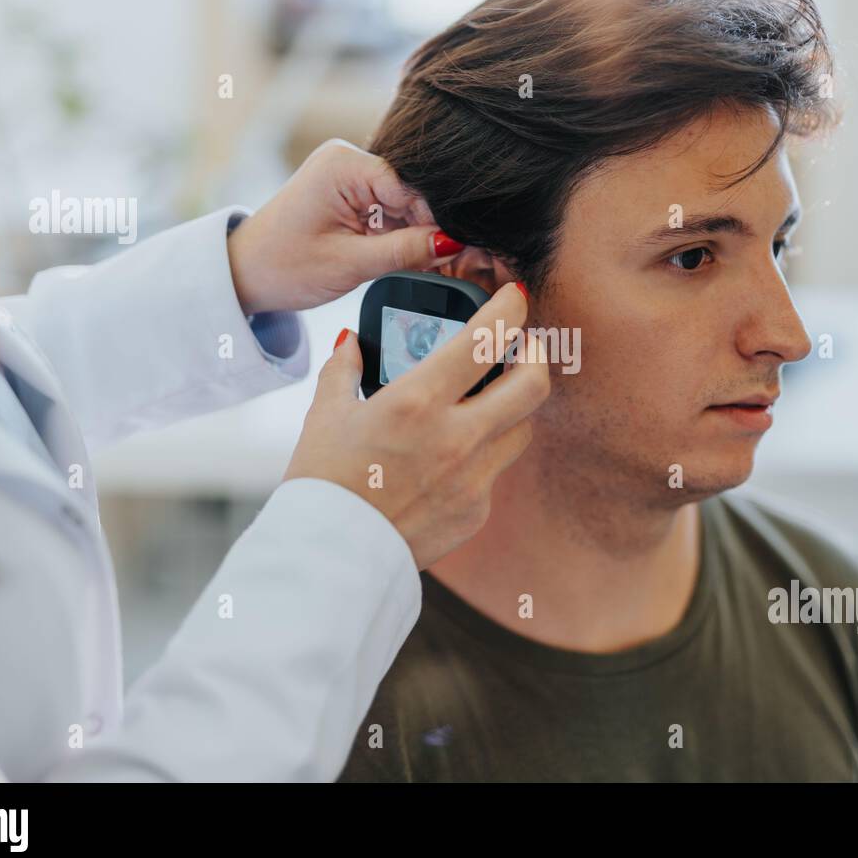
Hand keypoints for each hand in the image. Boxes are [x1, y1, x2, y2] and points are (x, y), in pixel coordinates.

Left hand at [226, 139, 463, 314]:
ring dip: (410, 235)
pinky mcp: (349, 191)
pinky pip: (388, 209)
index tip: (450, 254)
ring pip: (403, 203)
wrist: (244, 273)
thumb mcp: (351, 264)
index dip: (433, 221)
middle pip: (410, 192)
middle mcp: (348, 159)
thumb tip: (453, 242)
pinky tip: (397, 257)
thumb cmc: (284, 267)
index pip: (411, 186)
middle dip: (423, 230)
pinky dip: (396, 235)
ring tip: (413, 266)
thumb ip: (405, 251)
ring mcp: (348, 173)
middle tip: (437, 266)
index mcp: (344, 164)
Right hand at [284, 281, 548, 569]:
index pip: (487, 339)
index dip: (511, 308)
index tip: (514, 297)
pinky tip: (454, 456)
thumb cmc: (322, 483)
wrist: (331, 560)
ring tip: (488, 399)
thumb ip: (343, 370)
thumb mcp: (325, 416)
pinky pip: (496, 471)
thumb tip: (351, 342)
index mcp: (417, 402)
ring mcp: (473, 478)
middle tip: (520, 346)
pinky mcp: (477, 511)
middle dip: (535, 354)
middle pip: (534, 382)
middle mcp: (456, 437)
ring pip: (523, 427)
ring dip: (513, 406)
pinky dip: (483, 454)